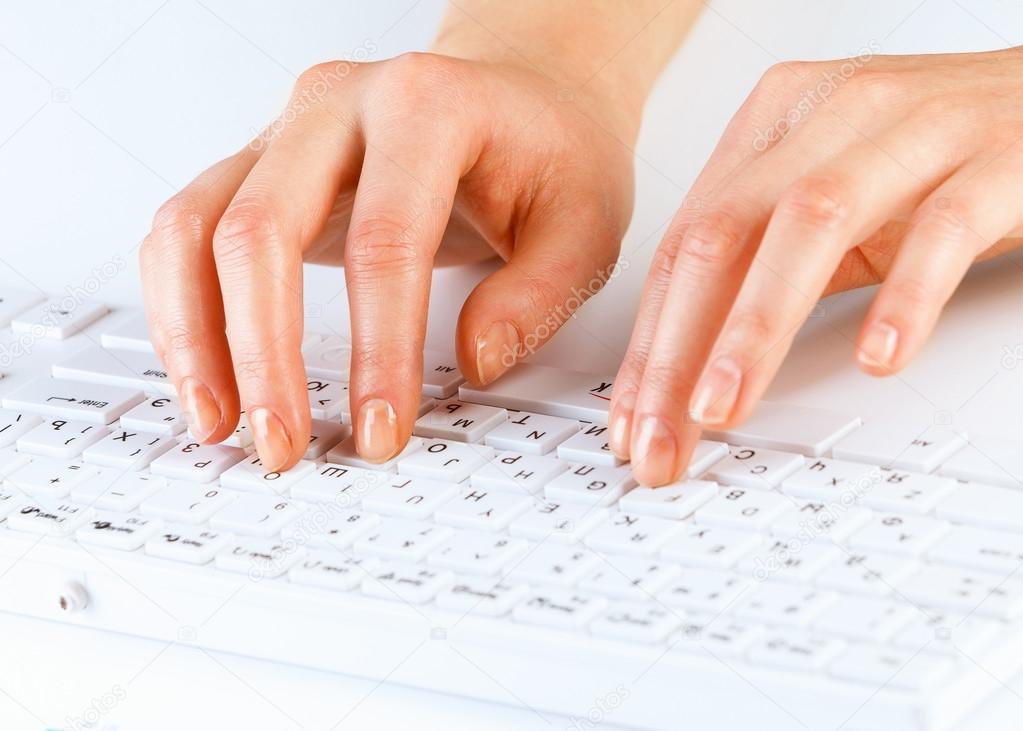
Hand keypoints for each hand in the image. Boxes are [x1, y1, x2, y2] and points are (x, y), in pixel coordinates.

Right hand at [140, 51, 634, 470]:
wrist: (520, 92)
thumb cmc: (551, 152)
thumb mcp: (587, 221)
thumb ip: (539, 294)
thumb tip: (471, 365)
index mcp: (426, 107)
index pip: (388, 242)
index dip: (379, 348)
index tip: (381, 429)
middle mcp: (338, 105)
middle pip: (260, 229)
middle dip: (263, 353)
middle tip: (282, 443)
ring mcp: (285, 131)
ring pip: (194, 227)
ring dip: (195, 336)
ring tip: (221, 424)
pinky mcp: (259, 166)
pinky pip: (188, 233)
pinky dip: (185, 310)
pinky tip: (210, 377)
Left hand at [610, 45, 1022, 485]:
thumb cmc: (933, 160)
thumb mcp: (831, 211)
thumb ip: (764, 268)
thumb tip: (687, 364)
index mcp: (774, 125)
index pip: (685, 245)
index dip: (649, 341)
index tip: (633, 420)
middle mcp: (830, 116)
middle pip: (723, 235)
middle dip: (677, 350)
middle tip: (660, 437)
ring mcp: (913, 130)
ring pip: (811, 224)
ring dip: (756, 327)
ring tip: (724, 407)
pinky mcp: (997, 157)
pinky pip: (941, 229)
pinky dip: (905, 297)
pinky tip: (876, 357)